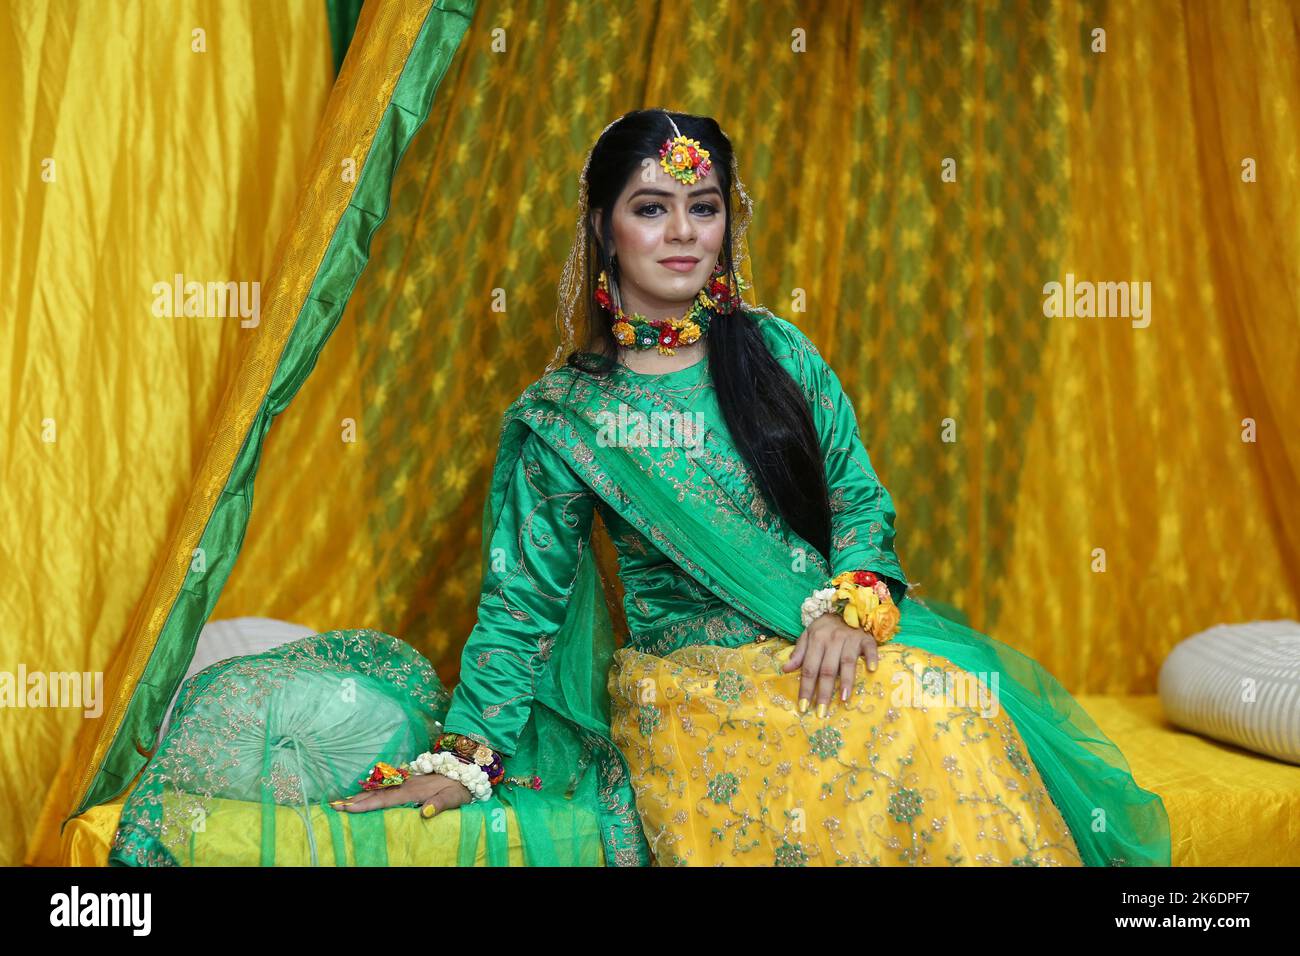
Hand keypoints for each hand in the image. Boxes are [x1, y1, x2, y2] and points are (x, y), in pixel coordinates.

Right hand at [331, 771, 472, 816]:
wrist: (466, 769)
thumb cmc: (459, 786)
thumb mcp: (453, 797)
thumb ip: (440, 804)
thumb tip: (424, 812)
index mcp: (414, 790)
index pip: (386, 799)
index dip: (367, 804)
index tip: (348, 808)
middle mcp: (406, 784)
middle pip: (376, 793)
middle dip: (355, 799)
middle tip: (334, 806)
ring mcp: (406, 781)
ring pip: (379, 789)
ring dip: (360, 795)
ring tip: (342, 801)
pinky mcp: (409, 780)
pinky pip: (386, 787)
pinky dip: (372, 791)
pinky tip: (363, 794)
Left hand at [781, 612, 878, 713]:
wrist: (847, 606)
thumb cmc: (826, 626)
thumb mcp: (808, 635)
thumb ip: (799, 652)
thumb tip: (785, 669)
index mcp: (816, 640)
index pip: (809, 668)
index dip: (805, 687)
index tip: (803, 706)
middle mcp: (832, 639)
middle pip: (827, 669)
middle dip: (823, 692)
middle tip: (821, 712)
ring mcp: (850, 638)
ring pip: (847, 662)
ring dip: (846, 681)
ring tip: (843, 699)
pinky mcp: (866, 637)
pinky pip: (870, 648)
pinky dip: (871, 658)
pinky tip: (871, 670)